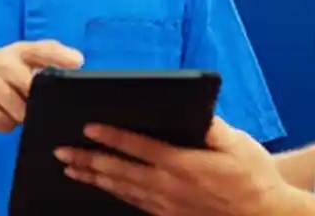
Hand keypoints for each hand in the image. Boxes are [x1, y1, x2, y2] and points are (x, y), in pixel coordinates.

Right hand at [0, 40, 83, 132]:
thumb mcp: (4, 62)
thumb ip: (31, 68)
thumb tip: (62, 86)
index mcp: (15, 52)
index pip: (42, 49)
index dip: (61, 55)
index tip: (78, 62)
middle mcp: (4, 64)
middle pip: (36, 90)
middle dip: (37, 102)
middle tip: (25, 101)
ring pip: (22, 113)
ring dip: (16, 116)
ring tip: (2, 106)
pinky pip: (5, 124)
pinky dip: (2, 124)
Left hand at [55, 116, 312, 215]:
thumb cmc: (254, 177)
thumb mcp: (238, 144)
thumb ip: (211, 127)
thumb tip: (190, 110)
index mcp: (182, 164)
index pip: (137, 146)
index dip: (110, 136)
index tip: (87, 127)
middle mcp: (167, 187)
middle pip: (118, 171)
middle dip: (87, 160)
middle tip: (60, 152)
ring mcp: (166, 205)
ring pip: (121, 189)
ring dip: (93, 179)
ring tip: (70, 170)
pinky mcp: (169, 215)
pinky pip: (133, 203)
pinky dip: (113, 194)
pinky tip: (102, 188)